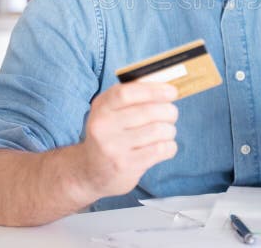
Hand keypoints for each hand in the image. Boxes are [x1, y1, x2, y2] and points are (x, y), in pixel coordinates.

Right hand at [77, 81, 178, 200]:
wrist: (89, 173)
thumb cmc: (109, 136)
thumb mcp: (110, 113)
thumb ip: (132, 97)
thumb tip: (165, 87)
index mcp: (101, 108)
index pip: (127, 93)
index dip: (153, 90)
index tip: (172, 92)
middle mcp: (103, 127)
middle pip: (148, 111)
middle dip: (168, 111)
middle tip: (172, 113)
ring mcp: (113, 148)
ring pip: (158, 130)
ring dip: (170, 130)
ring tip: (167, 132)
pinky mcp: (126, 166)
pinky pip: (161, 149)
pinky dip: (170, 146)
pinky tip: (164, 146)